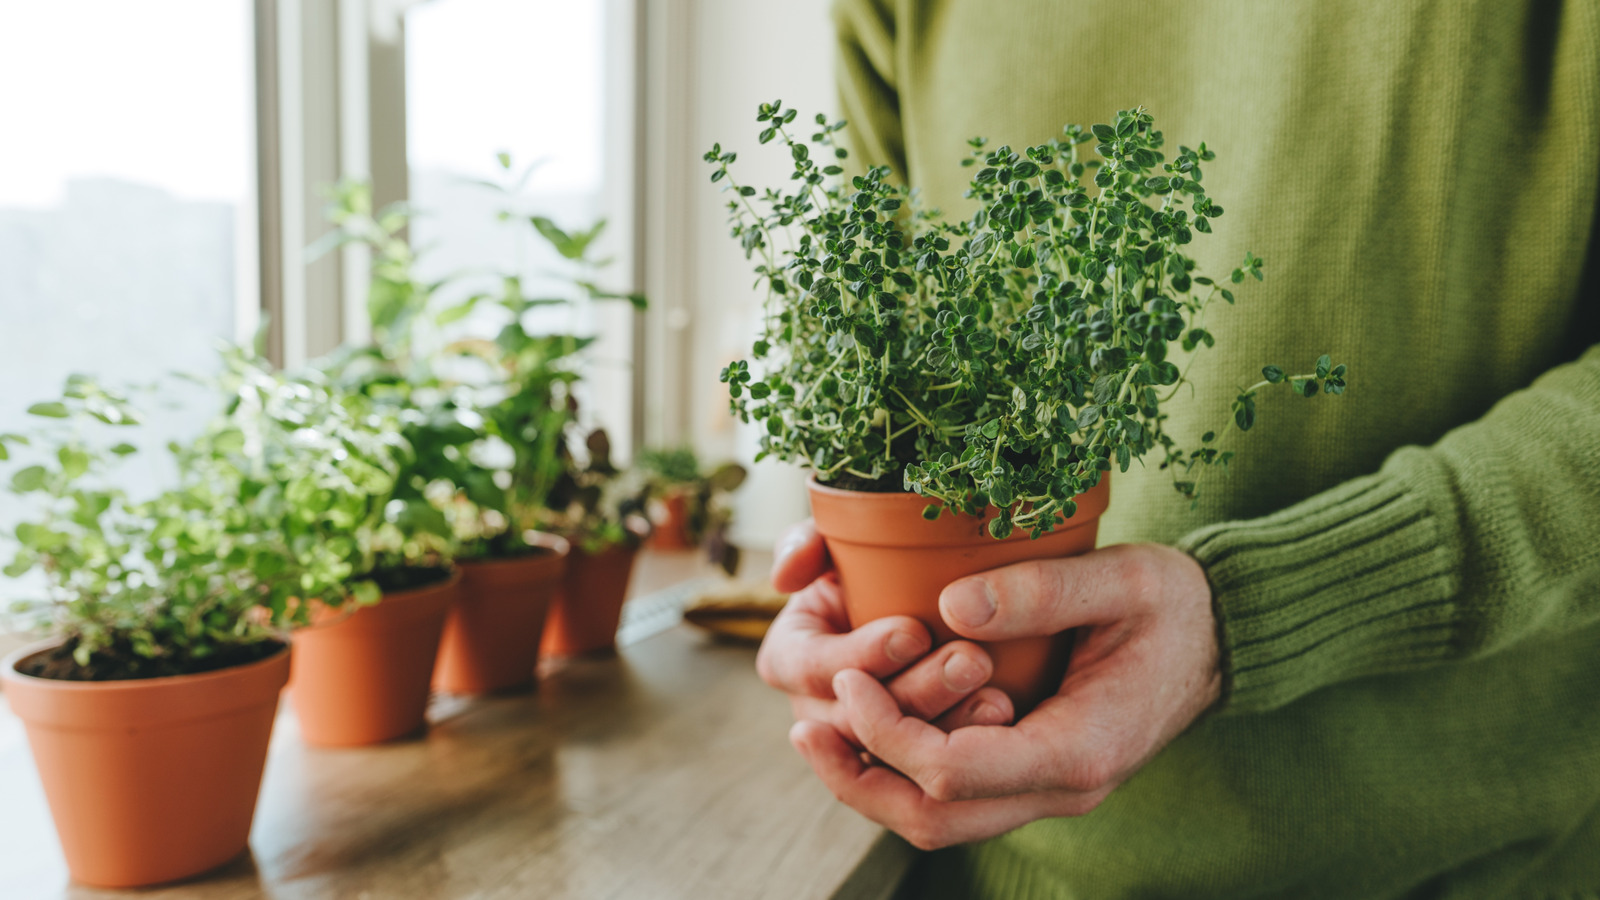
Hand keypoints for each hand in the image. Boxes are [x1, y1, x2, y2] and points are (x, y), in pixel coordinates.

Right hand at [757, 521, 1014, 744]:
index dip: (859, 655)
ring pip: (894, 758)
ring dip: (946, 728)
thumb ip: (808, 543)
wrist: (937, 596)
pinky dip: (966, 751)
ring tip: (997, 699)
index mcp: (790, 657)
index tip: (914, 631)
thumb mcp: (837, 542)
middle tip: (972, 661)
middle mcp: (817, 708)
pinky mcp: (907, 762)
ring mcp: (861, 741)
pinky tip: (1004, 719)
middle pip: (855, 722)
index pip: (808, 668)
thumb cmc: (879, 563)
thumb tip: (784, 578)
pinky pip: (928, 772)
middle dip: (916, 695)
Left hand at [790, 543, 1220, 849]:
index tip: (848, 676)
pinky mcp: (1031, 772)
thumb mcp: (1124, 578)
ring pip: (938, 821)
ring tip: (815, 730)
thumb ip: (1043, 592)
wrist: (1218, 639)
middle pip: (934, 820)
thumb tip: (950, 608)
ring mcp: (1045, 789)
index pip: (955, 772)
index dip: (888, 732)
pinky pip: (953, 797)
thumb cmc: (1174, 605)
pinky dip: (900, 772)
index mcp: (1080, 748)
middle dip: (859, 780)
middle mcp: (1060, 787)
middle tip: (803, 728)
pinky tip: (865, 726)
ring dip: (871, 784)